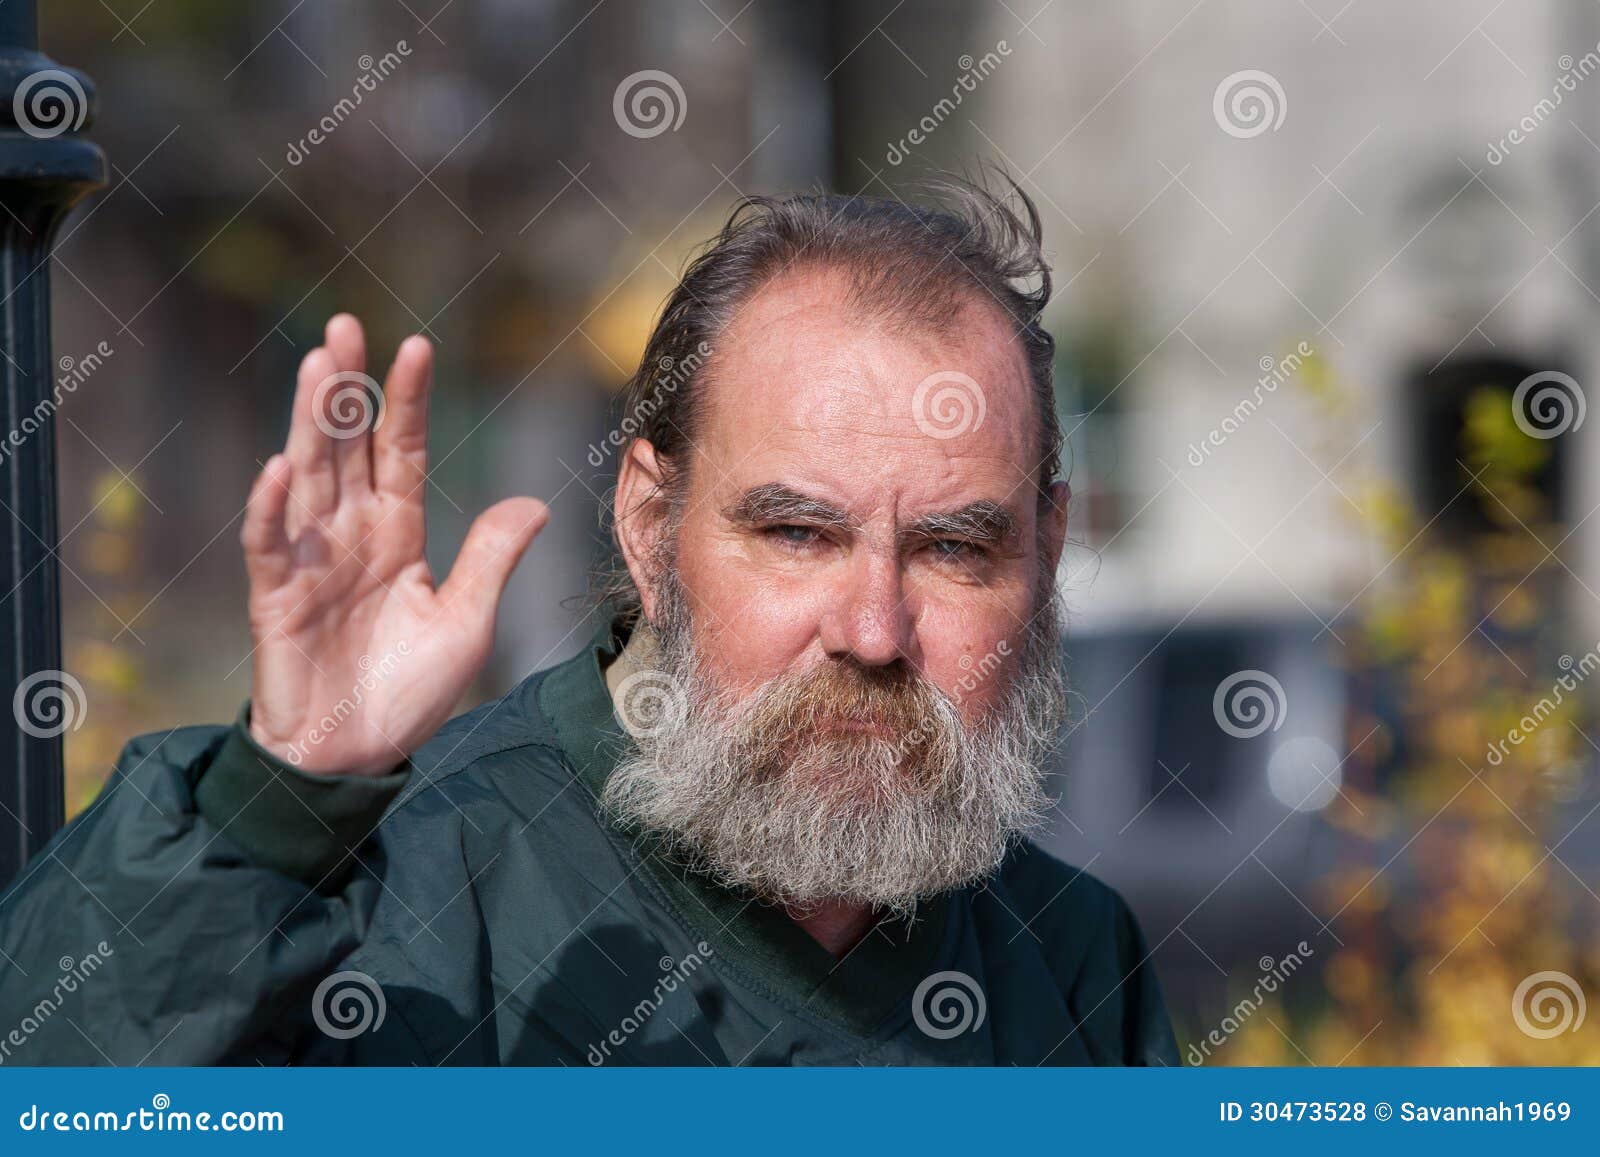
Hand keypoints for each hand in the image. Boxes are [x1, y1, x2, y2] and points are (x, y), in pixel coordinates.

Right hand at [240, 314, 546, 776]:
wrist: (357, 755)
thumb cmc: (408, 690)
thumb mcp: (466, 622)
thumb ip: (492, 560)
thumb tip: (534, 502)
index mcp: (398, 533)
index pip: (402, 452)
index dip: (407, 402)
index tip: (415, 346)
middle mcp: (351, 534)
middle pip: (348, 447)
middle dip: (347, 387)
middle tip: (345, 325)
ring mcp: (310, 561)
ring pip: (309, 477)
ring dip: (311, 422)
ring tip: (317, 366)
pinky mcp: (277, 599)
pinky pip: (270, 546)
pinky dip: (272, 509)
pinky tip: (280, 467)